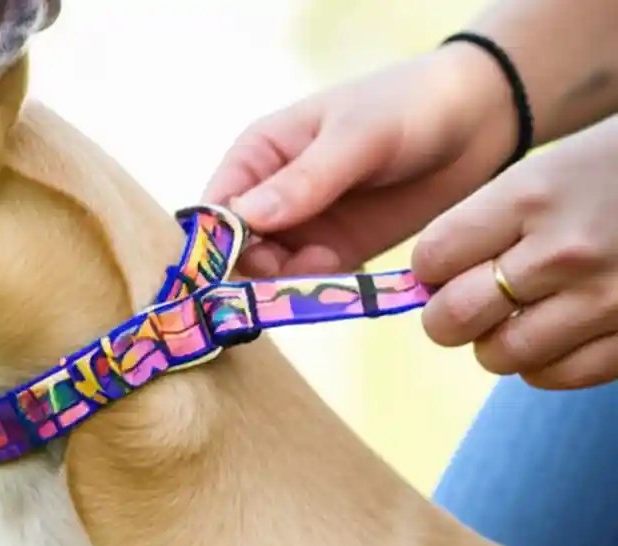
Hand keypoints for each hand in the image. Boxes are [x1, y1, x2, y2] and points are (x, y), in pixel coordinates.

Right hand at [204, 44, 517, 276]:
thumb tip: (244, 219)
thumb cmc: (410, 107)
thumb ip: (305, 180)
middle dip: (259, 268)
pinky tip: (346, 269)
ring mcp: (304, 226)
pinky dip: (320, 287)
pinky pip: (311, 281)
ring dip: (291, 281)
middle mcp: (272, 194)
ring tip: (331, 263)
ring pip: (271, 273)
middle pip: (239, 250)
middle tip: (298, 268)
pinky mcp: (337, 251)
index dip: (218, 241)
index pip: (217, 207)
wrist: (479, 121)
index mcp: (260, 154)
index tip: (244, 262)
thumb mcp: (357, 136)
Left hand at [412, 115, 617, 389]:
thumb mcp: (555, 169)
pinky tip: (561, 334)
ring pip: (499, 356)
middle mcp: (564, 251)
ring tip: (522, 317)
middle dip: (450, 316)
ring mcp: (606, 300)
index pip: (434, 259)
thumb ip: (492, 220)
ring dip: (497, 343)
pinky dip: (544, 365)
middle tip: (471, 304)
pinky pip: (557, 375)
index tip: (447, 267)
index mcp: (533, 196)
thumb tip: (429, 279)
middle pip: (453, 318)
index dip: (432, 270)